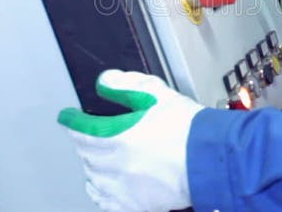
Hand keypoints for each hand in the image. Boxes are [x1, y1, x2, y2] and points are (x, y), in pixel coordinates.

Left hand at [58, 70, 203, 211]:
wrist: (213, 158)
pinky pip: (107, 202)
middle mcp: (118, 165)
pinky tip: (104, 185)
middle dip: (84, 142)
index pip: (81, 130)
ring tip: (98, 158)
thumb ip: (127, 85)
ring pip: (94, 179)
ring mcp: (126, 188)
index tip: (68, 117)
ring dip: (92, 166)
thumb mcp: (158, 94)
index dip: (71, 121)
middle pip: (86, 155)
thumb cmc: (190, 128)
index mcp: (120, 136)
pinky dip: (101, 192)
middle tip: (87, 135)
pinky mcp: (137, 205)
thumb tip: (105, 82)